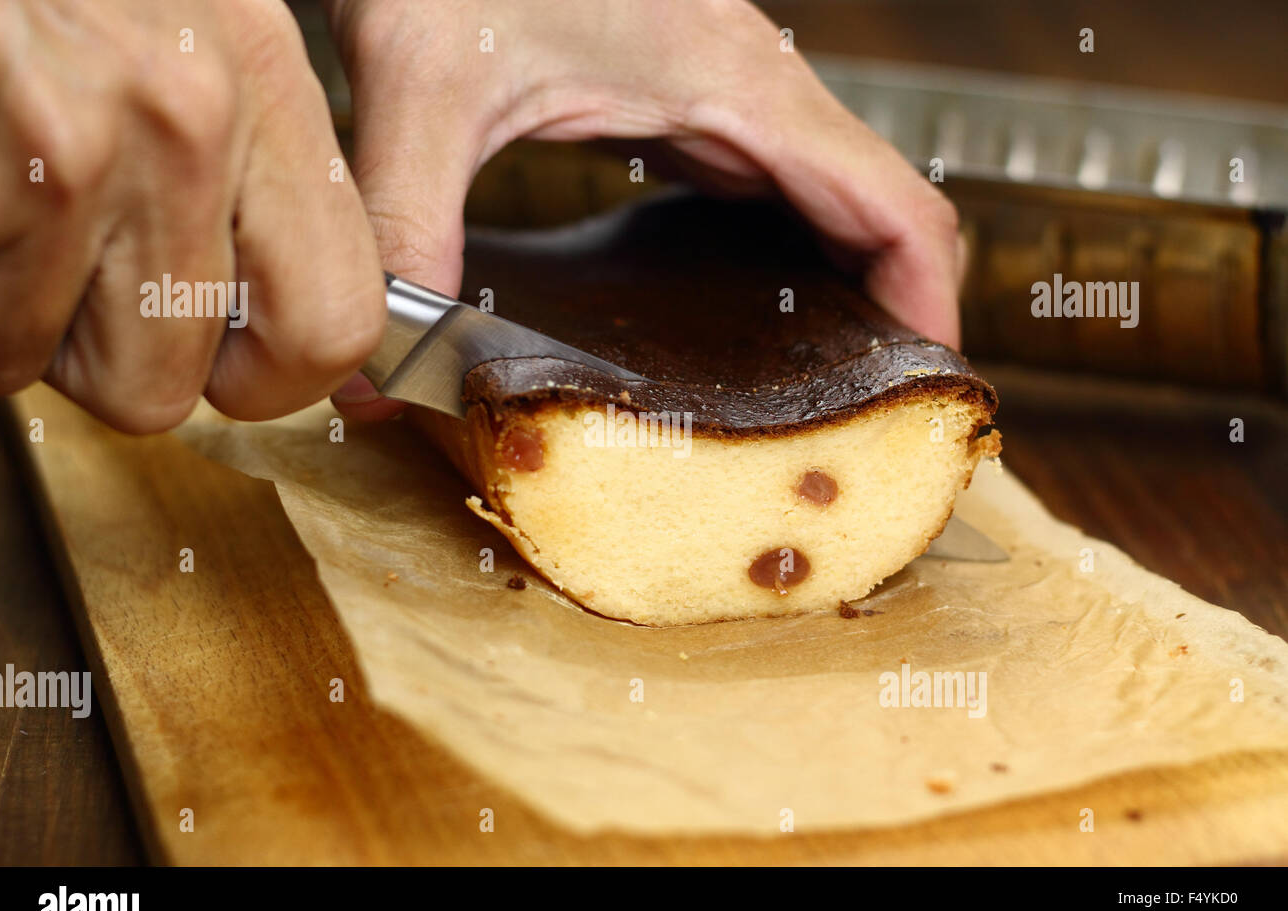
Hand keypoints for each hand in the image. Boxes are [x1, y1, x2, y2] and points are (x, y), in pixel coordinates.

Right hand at [0, 0, 384, 431]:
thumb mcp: (191, 17)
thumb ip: (258, 169)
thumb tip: (304, 328)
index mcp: (258, 76)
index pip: (333, 323)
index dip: (269, 377)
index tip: (227, 364)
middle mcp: (185, 112)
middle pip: (162, 382)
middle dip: (98, 356)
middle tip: (64, 274)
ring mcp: (67, 134)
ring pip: (33, 359)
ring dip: (0, 310)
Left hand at [327, 0, 963, 421]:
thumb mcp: (422, 89)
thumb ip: (407, 230)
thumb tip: (382, 371)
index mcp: (734, 85)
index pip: (895, 203)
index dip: (932, 304)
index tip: (931, 390)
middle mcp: (756, 84)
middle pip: (886, 211)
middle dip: (902, 316)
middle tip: (875, 422)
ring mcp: (733, 87)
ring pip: (843, 198)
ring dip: (857, 288)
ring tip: (828, 389)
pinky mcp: (696, 96)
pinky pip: (786, 185)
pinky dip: (802, 254)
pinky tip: (751, 316)